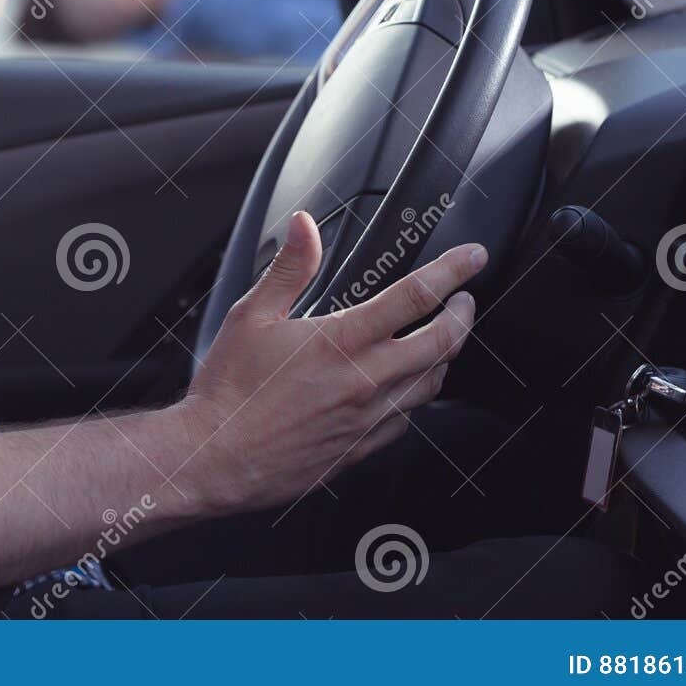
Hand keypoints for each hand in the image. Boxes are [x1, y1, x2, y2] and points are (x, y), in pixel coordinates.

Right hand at [177, 211, 485, 514]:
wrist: (214, 460)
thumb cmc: (228, 390)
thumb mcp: (251, 316)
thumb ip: (289, 268)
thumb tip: (305, 226)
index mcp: (342, 341)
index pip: (416, 297)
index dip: (453, 271)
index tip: (472, 258)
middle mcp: (365, 381)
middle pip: (443, 343)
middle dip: (463, 315)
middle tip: (466, 300)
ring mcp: (367, 419)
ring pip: (431, 384)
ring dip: (445, 356)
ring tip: (442, 339)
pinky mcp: (360, 449)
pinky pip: (406, 420)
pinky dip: (415, 397)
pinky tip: (403, 388)